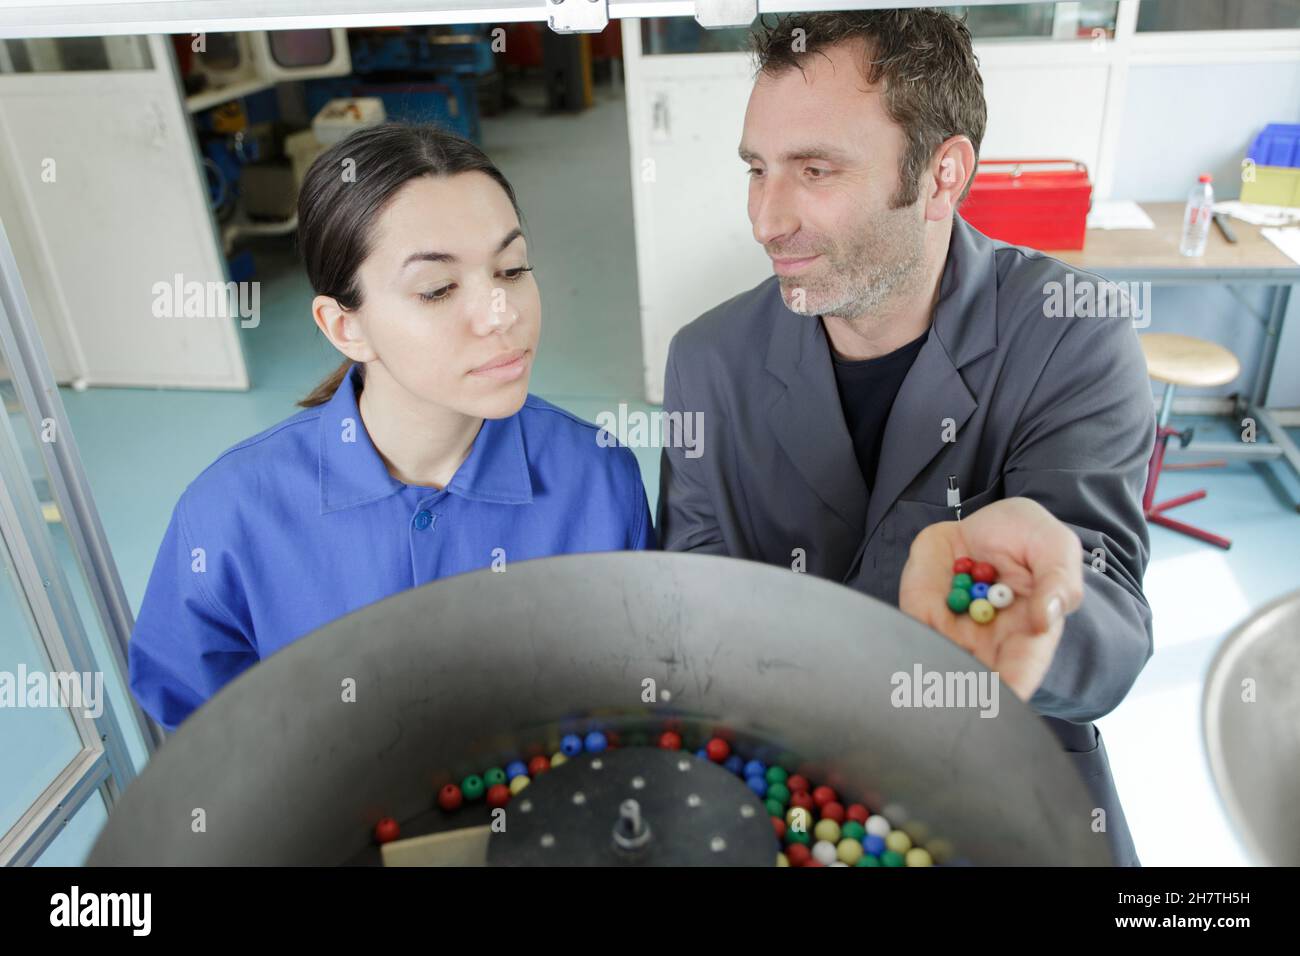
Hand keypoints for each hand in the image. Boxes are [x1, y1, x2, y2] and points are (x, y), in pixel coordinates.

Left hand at [898, 496, 1083, 701]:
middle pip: (973, 680)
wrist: (988, 522)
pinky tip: (902, 655)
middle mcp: (986, 640)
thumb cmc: (1031, 539)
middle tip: (952, 697)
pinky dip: (904, 641)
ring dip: (928, 675)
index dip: (1009, 691)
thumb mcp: (1055, 548)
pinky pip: (911, 630)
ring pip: (937, 662)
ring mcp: (951, 627)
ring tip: (922, 686)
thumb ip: (1057, 583)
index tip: (998, 699)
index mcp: (1026, 634)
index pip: (1019, 673)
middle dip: (961, 694)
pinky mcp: (922, 608)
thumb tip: (1046, 618)